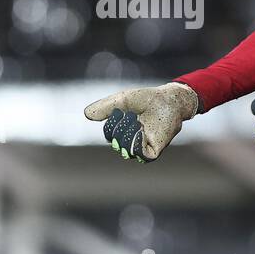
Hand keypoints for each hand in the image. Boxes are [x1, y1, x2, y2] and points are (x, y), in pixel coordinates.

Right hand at [84, 83, 199, 161]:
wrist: (168, 100)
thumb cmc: (147, 99)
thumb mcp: (122, 101)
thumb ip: (105, 107)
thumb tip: (86, 114)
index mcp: (124, 130)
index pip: (109, 134)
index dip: (112, 123)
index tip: (122, 111)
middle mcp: (131, 140)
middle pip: (115, 142)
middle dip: (121, 127)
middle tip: (133, 116)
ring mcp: (142, 147)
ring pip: (125, 149)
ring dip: (129, 133)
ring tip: (138, 122)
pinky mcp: (153, 151)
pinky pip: (139, 154)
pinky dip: (136, 143)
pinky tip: (140, 131)